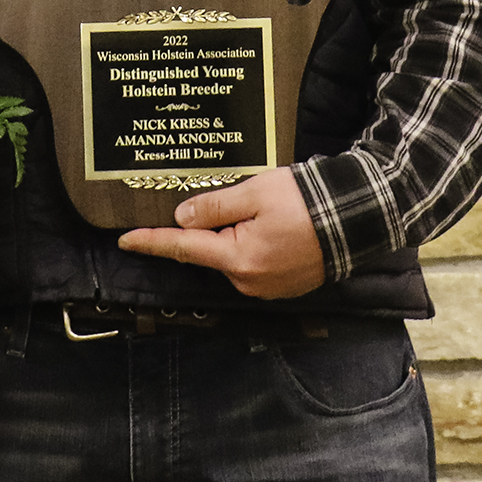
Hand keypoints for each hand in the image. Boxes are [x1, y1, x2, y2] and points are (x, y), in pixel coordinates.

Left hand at [116, 168, 326, 299]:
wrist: (358, 220)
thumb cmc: (306, 202)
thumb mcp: (255, 193)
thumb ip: (214, 206)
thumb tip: (182, 217)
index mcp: (239, 260)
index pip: (184, 248)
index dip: (152, 242)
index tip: (124, 240)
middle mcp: (250, 282)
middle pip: (210, 251)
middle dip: (208, 227)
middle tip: (234, 199)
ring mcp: (269, 288)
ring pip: (232, 257)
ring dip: (232, 234)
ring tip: (262, 208)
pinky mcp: (284, 285)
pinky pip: (253, 263)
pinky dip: (250, 244)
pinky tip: (270, 224)